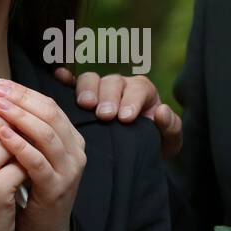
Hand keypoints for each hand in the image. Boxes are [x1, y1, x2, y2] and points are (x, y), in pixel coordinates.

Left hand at [0, 80, 84, 230]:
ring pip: (47, 134)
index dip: (24, 92)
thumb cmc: (31, 190)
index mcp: (70, 139)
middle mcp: (75, 151)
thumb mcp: (31, 155)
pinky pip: (39, 161)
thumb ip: (24, 130)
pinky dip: (20, 146)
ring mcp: (69, 170)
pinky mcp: (57, 188)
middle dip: (22, 99)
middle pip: (50, 114)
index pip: (49, 105)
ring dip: (20, 118)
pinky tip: (2, 135)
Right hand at [53, 67, 181, 159]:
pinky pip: (72, 83)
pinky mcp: (82, 97)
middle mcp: (120, 86)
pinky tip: (59, 76)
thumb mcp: (169, 141)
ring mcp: (99, 90)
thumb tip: (160, 111)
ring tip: (85, 105)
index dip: (131, 100)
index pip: (138, 88)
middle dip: (108, 97)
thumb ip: (171, 127)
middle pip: (112, 82)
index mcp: (142, 92)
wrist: (136, 154)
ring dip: (87, 90)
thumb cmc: (154, 144)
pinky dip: (66, 79)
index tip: (125, 118)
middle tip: (105, 115)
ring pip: (91, 79)